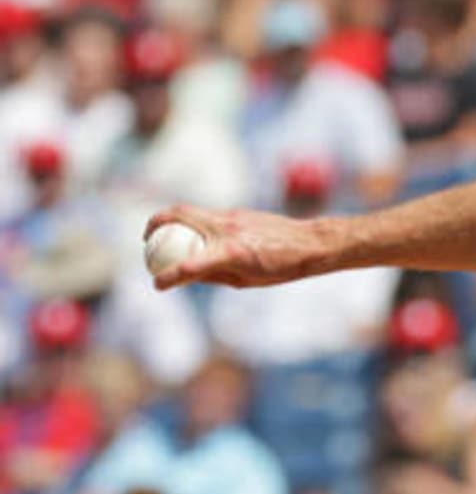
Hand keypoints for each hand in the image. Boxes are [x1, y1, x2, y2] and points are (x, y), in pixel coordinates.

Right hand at [143, 206, 329, 289]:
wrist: (310, 242)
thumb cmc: (282, 267)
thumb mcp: (246, 280)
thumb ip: (214, 276)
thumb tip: (188, 276)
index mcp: (230, 252)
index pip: (188, 266)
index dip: (168, 277)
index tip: (157, 284)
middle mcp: (227, 229)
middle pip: (178, 214)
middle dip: (155, 224)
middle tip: (147, 239)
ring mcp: (232, 216)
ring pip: (191, 210)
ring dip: (172, 219)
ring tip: (165, 236)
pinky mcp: (239, 212)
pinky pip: (208, 214)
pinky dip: (195, 222)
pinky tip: (197, 236)